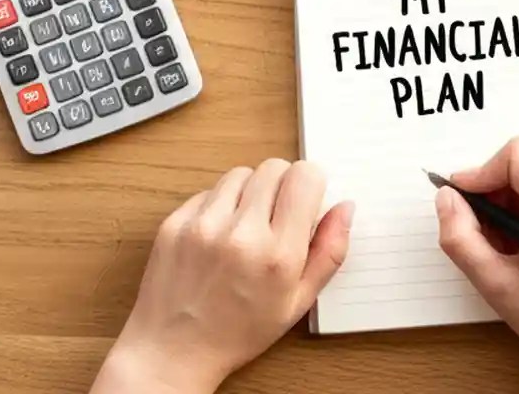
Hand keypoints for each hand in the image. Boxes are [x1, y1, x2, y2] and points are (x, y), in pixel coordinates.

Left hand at [90, 161, 353, 393]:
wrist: (174, 350)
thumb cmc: (238, 332)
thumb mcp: (298, 303)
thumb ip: (330, 252)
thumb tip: (345, 207)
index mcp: (278, 255)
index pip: (304, 177)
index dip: (310, 183)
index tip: (306, 200)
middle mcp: (241, 234)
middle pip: (274, 167)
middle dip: (283, 185)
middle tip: (276, 216)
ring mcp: (203, 225)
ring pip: (241, 174)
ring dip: (250, 191)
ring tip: (246, 225)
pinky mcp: (175, 223)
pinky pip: (209, 191)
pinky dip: (219, 204)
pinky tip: (218, 235)